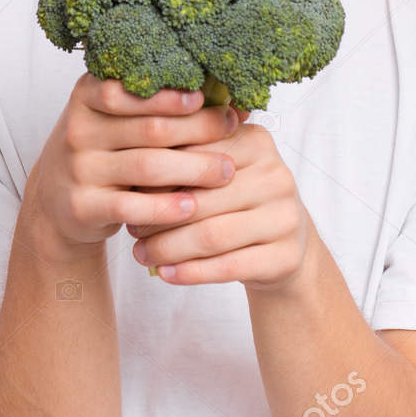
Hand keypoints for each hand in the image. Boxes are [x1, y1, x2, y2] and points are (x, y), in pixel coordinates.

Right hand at [24, 74, 238, 253]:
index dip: (170, 95)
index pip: (128, 89)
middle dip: (198, 129)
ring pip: (147, 166)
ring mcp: (79, 169)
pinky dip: (165, 207)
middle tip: (234, 131)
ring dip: (193, 169)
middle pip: (150, 128)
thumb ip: (159, 108)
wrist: (56, 199)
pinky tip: (191, 207)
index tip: (206, 98)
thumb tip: (233, 104)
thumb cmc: (104, 150)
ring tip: (225, 171)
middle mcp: (79, 129)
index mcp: (87, 96)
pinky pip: (131, 206)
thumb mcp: (118, 120)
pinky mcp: (82, 207)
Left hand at [126, 117, 309, 288]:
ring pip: (212, 235)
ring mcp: (286, 217)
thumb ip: (184, 161)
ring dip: (169, 248)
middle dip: (159, 217)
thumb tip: (132, 168)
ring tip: (142, 254)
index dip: (159, 175)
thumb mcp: (217, 173)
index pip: (198, 154)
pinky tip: (166, 275)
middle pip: (202, 198)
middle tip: (132, 229)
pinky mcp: (286, 256)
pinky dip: (191, 273)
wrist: (283, 244)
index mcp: (256, 141)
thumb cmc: (236, 201)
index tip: (129, 192)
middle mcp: (276, 175)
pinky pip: (229, 266)